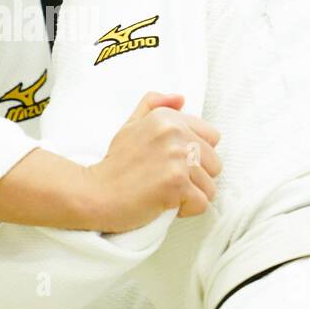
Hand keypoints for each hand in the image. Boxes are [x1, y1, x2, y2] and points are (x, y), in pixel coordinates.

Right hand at [86, 92, 221, 232]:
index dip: (196, 156)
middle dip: (196, 178)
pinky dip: (186, 210)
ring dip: (190, 196)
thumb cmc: (115, 164)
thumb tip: (180, 98)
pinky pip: (202, 203)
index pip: (212, 137)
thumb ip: (154, 106)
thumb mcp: (131, 125)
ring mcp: (177, 158)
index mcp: (168, 118)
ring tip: (164, 193)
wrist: (95, 192)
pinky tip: (164, 204)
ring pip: (210, 186)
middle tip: (166, 181)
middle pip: (215, 164)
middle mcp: (175, 133)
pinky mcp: (176, 184)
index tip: (172, 164)